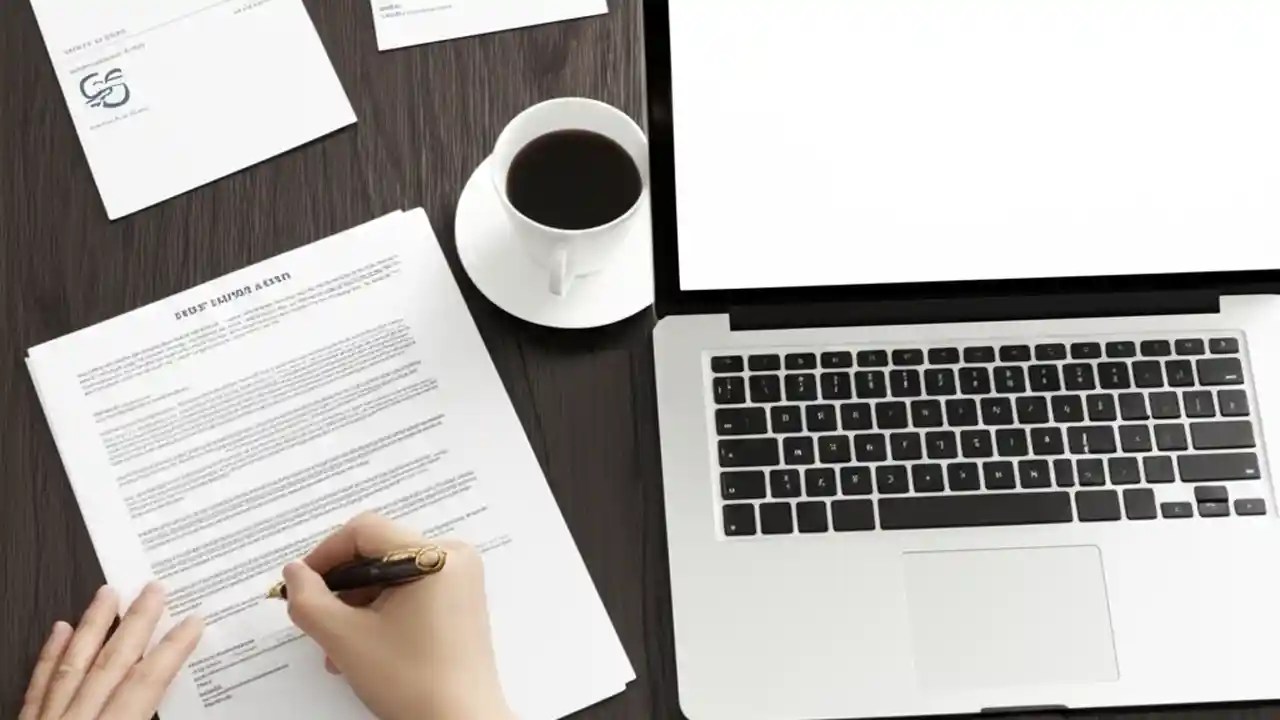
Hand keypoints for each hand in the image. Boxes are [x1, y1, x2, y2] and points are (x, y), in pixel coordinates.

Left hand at [19, 583, 204, 719]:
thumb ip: (151, 718)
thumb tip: (182, 701)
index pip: (146, 682)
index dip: (172, 650)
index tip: (193, 623)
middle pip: (111, 663)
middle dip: (137, 623)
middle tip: (154, 590)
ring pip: (74, 664)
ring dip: (93, 626)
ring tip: (107, 594)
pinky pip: (39, 686)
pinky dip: (51, 656)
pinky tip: (59, 631)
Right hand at [283, 513, 513, 719]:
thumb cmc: (411, 681)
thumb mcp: (346, 639)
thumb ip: (309, 600)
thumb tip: (294, 572)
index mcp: (435, 556)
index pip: (365, 531)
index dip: (324, 554)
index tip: (300, 584)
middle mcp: (455, 557)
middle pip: (379, 553)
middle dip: (341, 588)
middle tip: (316, 620)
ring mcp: (461, 580)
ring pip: (392, 576)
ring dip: (357, 607)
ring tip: (335, 648)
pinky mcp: (460, 602)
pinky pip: (411, 591)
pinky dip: (382, 613)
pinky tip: (361, 648)